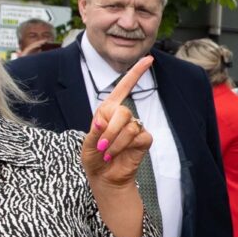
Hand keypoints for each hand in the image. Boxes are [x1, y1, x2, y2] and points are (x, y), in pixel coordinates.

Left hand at [82, 56, 155, 186]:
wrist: (104, 177)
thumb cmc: (94, 158)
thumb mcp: (87, 144)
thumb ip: (94, 131)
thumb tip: (103, 122)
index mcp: (108, 110)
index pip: (124, 87)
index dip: (136, 73)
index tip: (150, 59)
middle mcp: (123, 116)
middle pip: (123, 111)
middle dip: (110, 130)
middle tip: (101, 145)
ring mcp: (136, 127)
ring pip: (129, 126)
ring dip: (115, 141)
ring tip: (107, 152)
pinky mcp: (144, 139)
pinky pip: (137, 136)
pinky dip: (124, 146)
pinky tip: (118, 154)